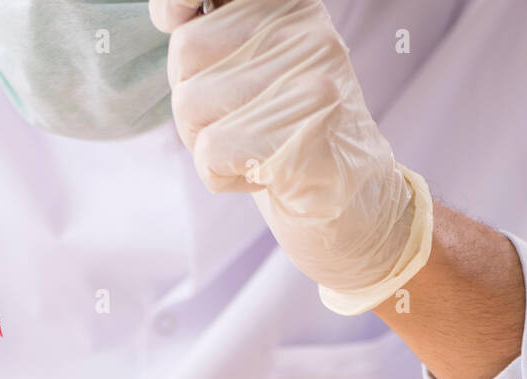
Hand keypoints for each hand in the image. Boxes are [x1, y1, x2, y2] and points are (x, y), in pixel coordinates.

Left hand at [151, 0, 432, 313]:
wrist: (357, 210)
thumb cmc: (290, 140)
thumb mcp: (257, 70)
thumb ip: (218, 34)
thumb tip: (170, 10)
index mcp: (293, 7)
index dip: (176, 3)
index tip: (173, 19)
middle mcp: (308, 33)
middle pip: (186, 53)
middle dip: (194, 103)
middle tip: (244, 126)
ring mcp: (313, 85)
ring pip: (190, 105)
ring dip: (207, 143)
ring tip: (257, 150)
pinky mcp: (307, 138)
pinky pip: (211, 152)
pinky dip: (223, 177)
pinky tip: (265, 175)